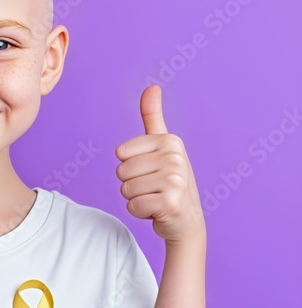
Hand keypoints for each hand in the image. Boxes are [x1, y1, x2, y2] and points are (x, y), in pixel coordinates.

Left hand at [115, 85, 205, 243]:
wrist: (187, 221)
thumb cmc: (170, 182)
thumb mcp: (163, 147)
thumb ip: (153, 117)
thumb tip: (152, 87)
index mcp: (170, 141)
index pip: (120, 153)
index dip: (130, 166)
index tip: (151, 171)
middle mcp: (175, 158)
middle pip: (120, 171)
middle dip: (132, 184)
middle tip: (154, 188)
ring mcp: (175, 181)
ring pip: (125, 189)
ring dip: (136, 198)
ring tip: (156, 198)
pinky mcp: (170, 203)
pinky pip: (132, 206)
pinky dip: (140, 212)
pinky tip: (158, 211)